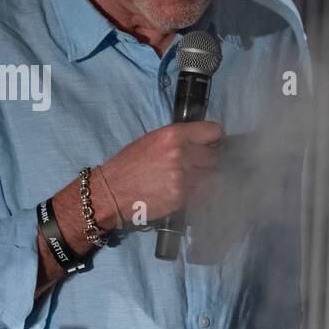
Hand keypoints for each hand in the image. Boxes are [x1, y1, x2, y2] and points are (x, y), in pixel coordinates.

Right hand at [99, 121, 223, 225]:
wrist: (112, 192)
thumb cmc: (129, 165)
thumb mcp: (152, 140)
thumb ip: (179, 139)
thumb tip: (202, 142)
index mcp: (173, 135)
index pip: (212, 132)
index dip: (216, 138)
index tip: (215, 143)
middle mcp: (181, 154)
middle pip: (214, 156)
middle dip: (210, 159)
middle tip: (200, 163)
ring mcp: (183, 177)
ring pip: (209, 175)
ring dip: (204, 176)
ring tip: (188, 177)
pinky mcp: (182, 196)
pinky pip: (201, 191)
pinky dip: (197, 190)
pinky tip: (184, 189)